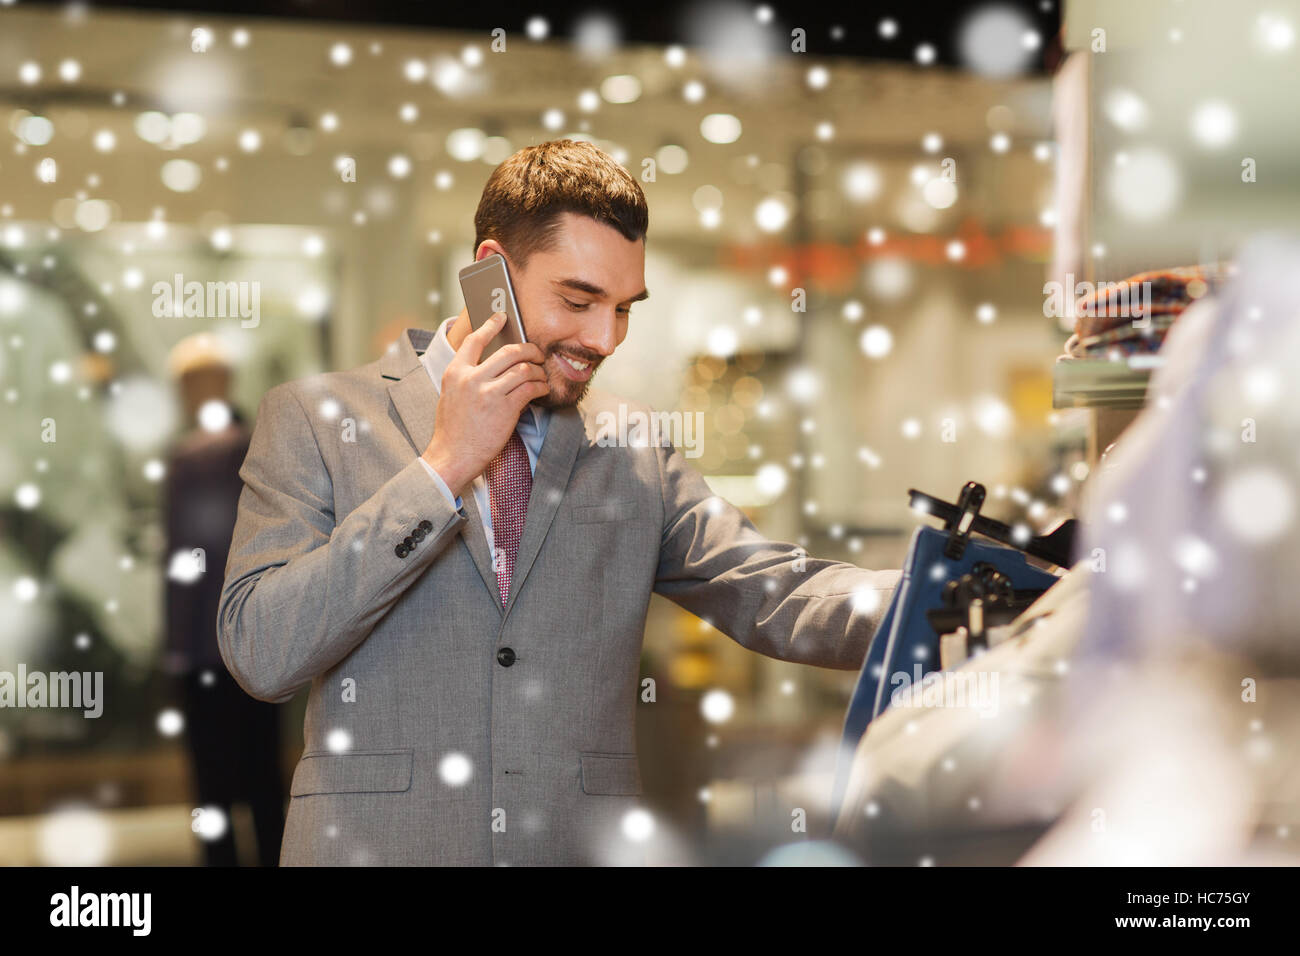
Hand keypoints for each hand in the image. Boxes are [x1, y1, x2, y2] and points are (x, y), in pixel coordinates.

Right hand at [421, 312, 547, 496]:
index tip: (502, 317)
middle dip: (529, 349)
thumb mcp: (451, 396)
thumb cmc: (452, 430)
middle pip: (509, 351)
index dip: (491, 325)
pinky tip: (542, 390)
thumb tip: (493, 366)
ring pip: (524, 369)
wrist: (452, 457)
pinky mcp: (505, 408)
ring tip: (542, 375)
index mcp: (455, 373)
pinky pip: (530, 388)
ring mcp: (489, 393)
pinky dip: (541, 386)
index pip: (475, 340)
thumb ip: (468, 378)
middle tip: (537, 353)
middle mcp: (471, 378)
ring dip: (538, 370)